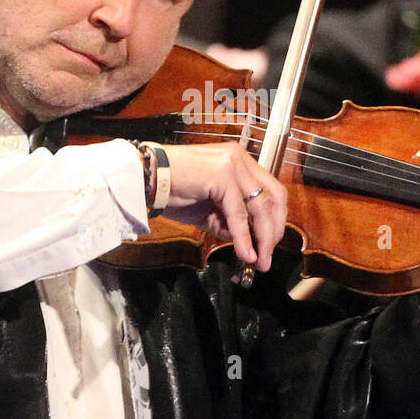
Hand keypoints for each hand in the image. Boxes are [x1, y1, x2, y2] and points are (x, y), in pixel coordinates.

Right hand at [156, 142, 287, 271]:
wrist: (144, 179)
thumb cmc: (172, 192)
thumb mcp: (209, 210)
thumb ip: (230, 222)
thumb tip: (250, 244)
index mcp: (239, 161)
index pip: (271, 190)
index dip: (275, 220)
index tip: (269, 246)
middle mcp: (239, 158)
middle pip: (274, 197)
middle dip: (274, 231)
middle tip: (267, 257)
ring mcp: (232, 164)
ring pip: (260, 206)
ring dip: (263, 238)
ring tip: (259, 261)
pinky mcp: (222, 175)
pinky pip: (239, 213)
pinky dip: (244, 237)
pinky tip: (245, 253)